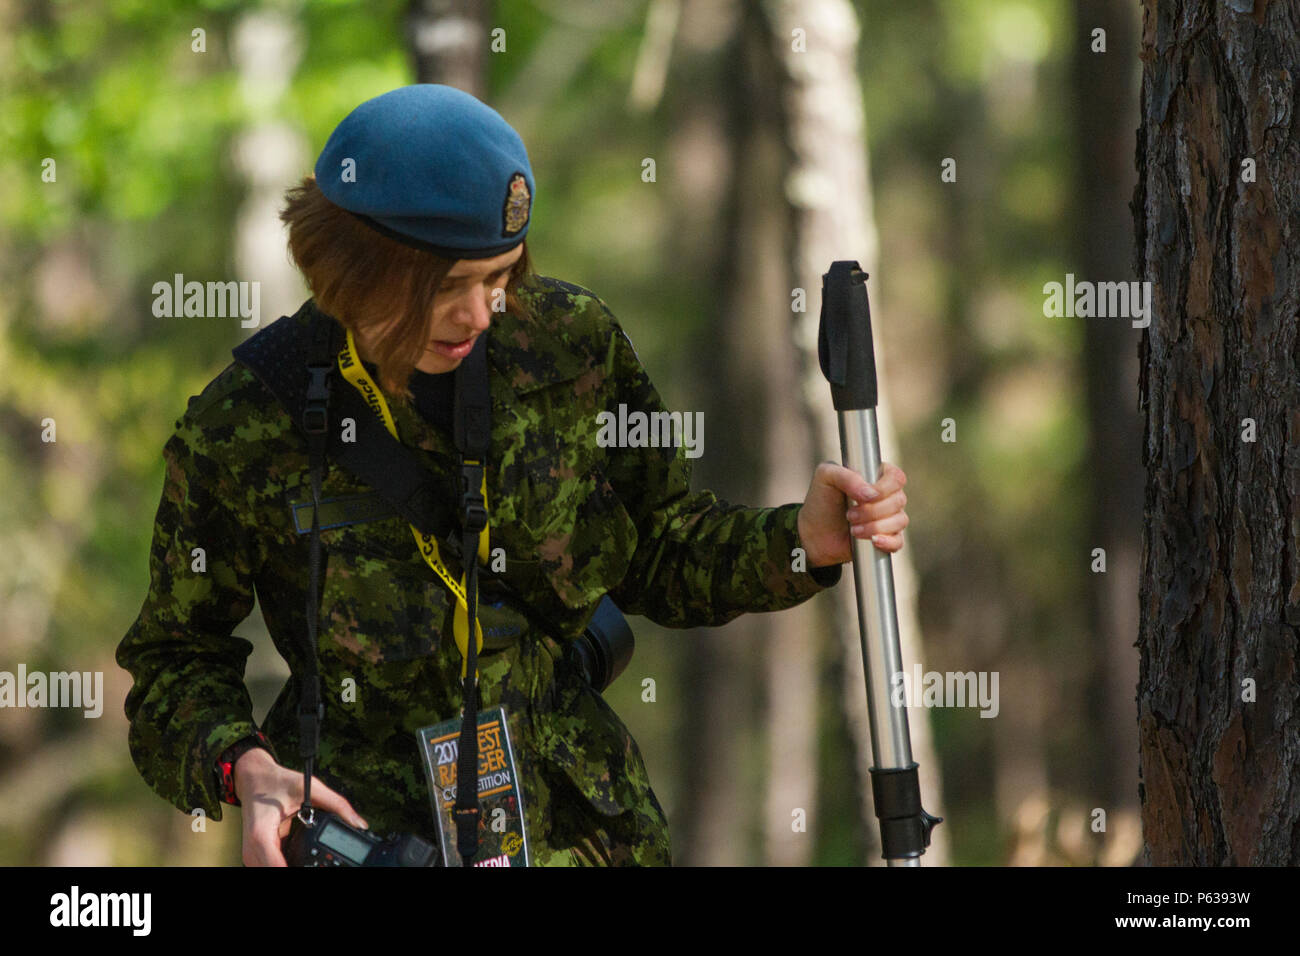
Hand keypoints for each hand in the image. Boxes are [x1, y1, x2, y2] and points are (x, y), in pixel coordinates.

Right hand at [234, 748, 368, 866]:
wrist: (253, 778)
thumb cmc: (276, 781)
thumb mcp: (310, 787)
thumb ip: (337, 805)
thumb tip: (359, 824)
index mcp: (262, 835)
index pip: (279, 868)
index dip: (301, 870)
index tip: (320, 867)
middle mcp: (253, 849)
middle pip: (275, 873)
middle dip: (300, 869)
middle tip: (324, 864)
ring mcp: (253, 854)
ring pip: (272, 872)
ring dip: (294, 867)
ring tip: (316, 863)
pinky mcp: (258, 854)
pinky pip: (273, 866)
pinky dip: (287, 865)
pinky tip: (304, 861)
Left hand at [796, 461, 908, 566]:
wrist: (814, 533)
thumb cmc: (821, 501)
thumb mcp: (825, 477)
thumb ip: (847, 476)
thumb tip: (871, 493)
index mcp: (875, 476)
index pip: (896, 477)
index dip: (884, 488)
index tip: (863, 498)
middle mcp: (886, 495)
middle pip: (898, 500)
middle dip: (872, 511)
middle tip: (849, 515)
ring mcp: (889, 517)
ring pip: (900, 520)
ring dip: (875, 526)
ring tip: (853, 529)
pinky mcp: (887, 537)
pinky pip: (899, 540)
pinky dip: (888, 541)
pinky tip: (873, 541)